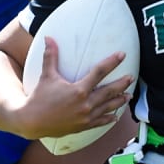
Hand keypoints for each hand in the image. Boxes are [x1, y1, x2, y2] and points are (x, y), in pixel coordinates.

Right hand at [15, 37, 133, 139]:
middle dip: (121, 84)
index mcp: (79, 90)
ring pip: (107, 107)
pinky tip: (115, 117)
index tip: (122, 55)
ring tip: (128, 96)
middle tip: (131, 77)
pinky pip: (100, 122)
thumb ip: (50, 56)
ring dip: (119, 101)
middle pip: (109, 91)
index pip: (99, 72)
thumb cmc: (39, 97)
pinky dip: (109, 119)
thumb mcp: (46, 75)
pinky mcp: (83, 126)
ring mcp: (86, 116)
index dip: (111, 62)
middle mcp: (85, 104)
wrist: (32, 122)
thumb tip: (48, 37)